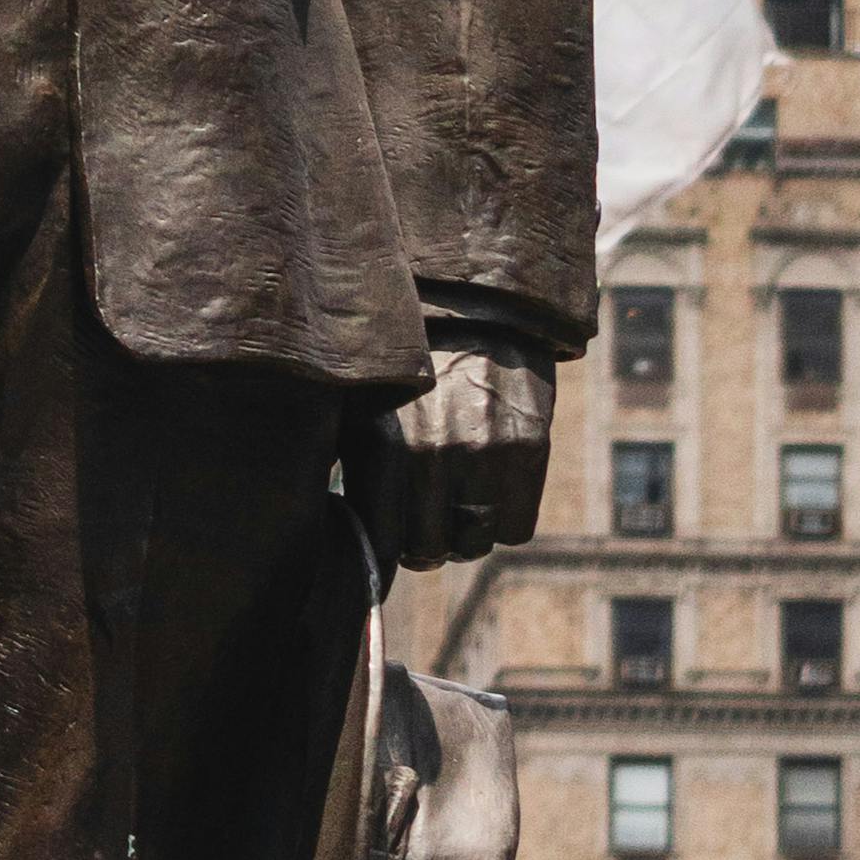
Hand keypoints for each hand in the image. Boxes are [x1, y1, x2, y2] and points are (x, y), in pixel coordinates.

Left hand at [353, 329, 555, 565]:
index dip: (386, 550)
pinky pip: (516, 528)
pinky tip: (491, 487)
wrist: (475, 307)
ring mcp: (484, 453)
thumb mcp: (357, 406)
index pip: (383, 546)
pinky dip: (506, 519)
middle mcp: (432, 453)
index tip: (390, 540)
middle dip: (425, 541)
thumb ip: (345, 466)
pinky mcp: (528, 448)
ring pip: (475, 545)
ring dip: (466, 533)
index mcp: (381, 445)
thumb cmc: (405, 369)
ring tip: (457, 500)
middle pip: (430, 551)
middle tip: (426, 516)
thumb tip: (330, 532)